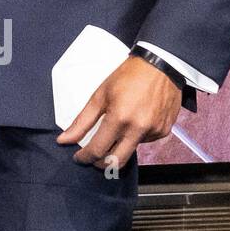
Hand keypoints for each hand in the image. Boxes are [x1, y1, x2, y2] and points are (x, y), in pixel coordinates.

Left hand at [57, 55, 181, 168]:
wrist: (160, 66)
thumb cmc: (128, 76)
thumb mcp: (99, 95)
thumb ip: (82, 121)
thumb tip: (65, 139)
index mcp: (120, 118)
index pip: (98, 150)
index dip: (85, 157)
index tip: (79, 157)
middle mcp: (139, 128)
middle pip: (116, 162)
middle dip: (101, 163)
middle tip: (93, 157)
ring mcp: (154, 131)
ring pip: (131, 151)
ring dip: (119, 146)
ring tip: (117, 128)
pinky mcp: (164, 131)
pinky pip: (145, 142)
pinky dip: (135, 137)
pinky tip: (134, 121)